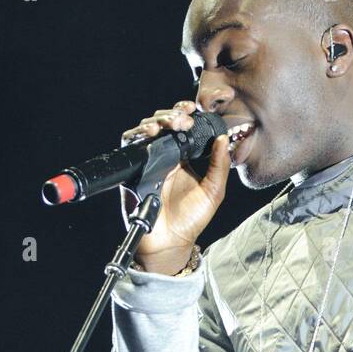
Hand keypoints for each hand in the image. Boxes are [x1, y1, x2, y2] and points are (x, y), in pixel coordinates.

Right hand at [118, 99, 230, 272]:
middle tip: (184, 118)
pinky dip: (137, 134)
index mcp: (182, 157)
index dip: (185, 114)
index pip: (181, 126)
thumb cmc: (191, 219)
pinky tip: (150, 133)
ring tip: (171, 123)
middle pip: (162, 123)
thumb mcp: (213, 191)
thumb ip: (220, 165)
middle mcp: (164, 155)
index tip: (194, 110)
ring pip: (145, 128)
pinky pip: (130, 144)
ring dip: (157, 120)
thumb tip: (223, 139)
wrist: (171, 241)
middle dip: (172, 114)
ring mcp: (147, 161)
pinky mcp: (133, 169)